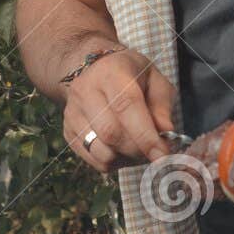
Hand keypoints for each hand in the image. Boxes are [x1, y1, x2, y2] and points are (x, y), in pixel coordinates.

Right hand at [62, 48, 177, 172]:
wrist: (96, 71)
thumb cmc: (132, 76)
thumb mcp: (155, 80)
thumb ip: (162, 106)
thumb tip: (166, 134)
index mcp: (111, 72)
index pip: (125, 105)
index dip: (145, 134)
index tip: (162, 154)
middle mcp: (86, 91)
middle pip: (110, 132)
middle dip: (137, 149)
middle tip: (153, 151)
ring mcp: (73, 112)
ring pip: (100, 151)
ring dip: (125, 158)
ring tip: (138, 149)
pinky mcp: (68, 131)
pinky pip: (93, 160)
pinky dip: (113, 162)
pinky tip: (123, 150)